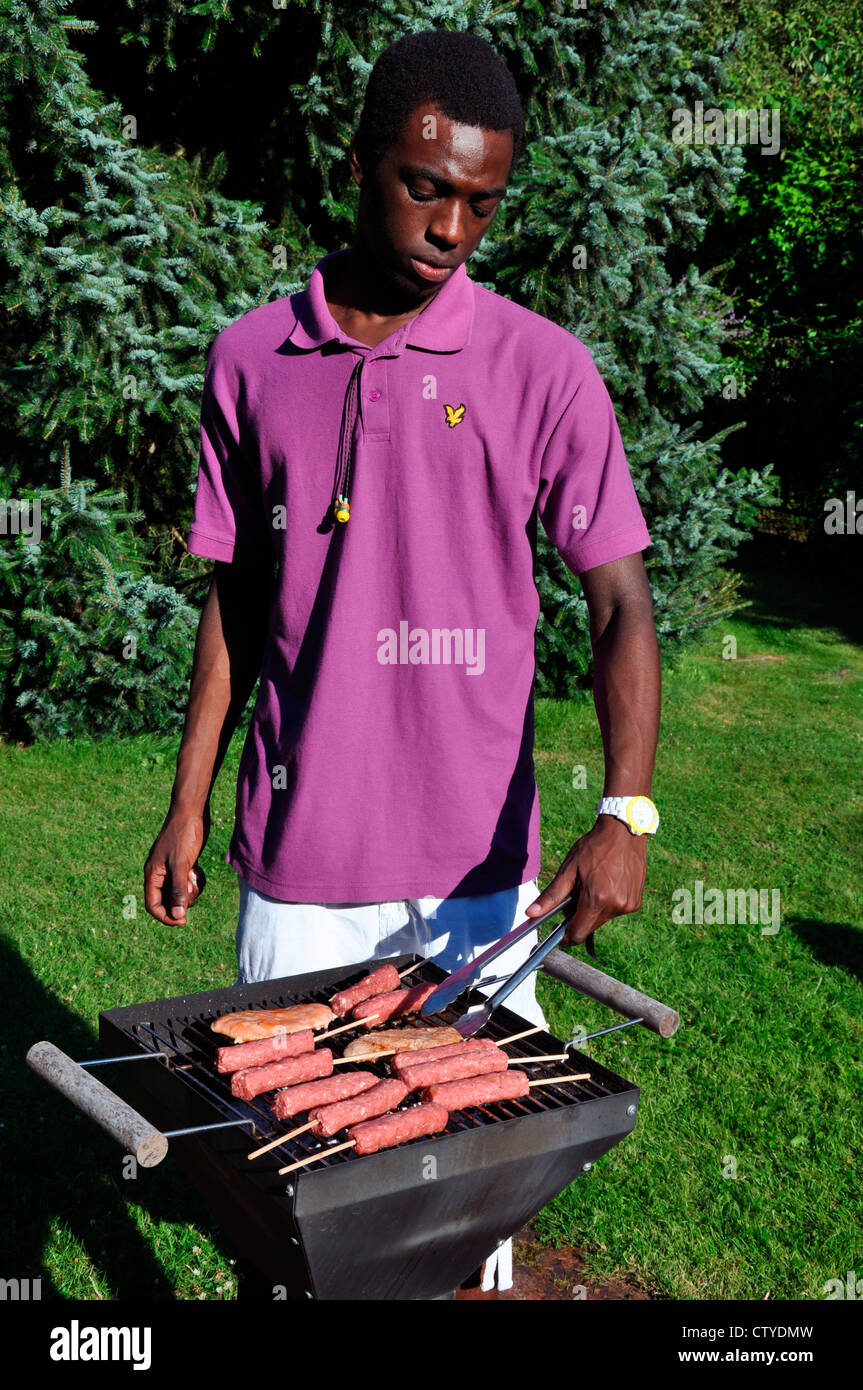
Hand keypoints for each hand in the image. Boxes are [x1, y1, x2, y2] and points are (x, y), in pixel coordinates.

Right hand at [144, 807, 208, 924]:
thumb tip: (178, 916)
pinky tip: (198, 869)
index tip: (184, 922)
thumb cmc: (184, 835)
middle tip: (192, 885)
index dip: (166, 917)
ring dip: (191, 890)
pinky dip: (195, 880)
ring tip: (195, 873)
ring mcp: (172, 868)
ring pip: (180, 892)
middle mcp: (160, 873)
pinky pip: (188, 882)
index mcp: (153, 874)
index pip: (153, 905)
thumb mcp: (181, 864)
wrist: (192, 811)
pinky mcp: (184, 863)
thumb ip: (178, 890)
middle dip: (183, 900)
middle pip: (168, 901)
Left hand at [524, 816, 647, 945]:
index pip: (578, 934)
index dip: (566, 936)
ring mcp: (628, 905)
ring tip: (594, 884)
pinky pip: (616, 910)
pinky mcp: (636, 902)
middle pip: (590, 927)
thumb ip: (552, 895)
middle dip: (579, 916)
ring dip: (594, 909)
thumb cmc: (594, 847)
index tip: (559, 929)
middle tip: (577, 893)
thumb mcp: (569, 869)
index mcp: (597, 900)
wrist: (624, 831)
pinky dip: (608, 903)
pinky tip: (608, 883)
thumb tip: (531, 914)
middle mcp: (615, 907)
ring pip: (603, 919)